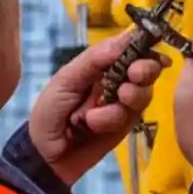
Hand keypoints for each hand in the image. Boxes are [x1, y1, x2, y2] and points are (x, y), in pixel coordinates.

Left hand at [30, 32, 167, 185]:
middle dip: (146, 69)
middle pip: (146, 68)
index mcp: (101, 64)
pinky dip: (113, 119)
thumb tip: (126, 38)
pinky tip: (93, 125)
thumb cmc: (50, 111)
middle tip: (135, 74)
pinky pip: (131, 117)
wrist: (45, 156)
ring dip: (128, 97)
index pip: (128, 47)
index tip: (147, 47)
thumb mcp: (65, 80)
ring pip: (143, 93)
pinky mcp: (126, 126)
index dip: (142, 45)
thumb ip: (93, 60)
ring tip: (103, 107)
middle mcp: (117, 80)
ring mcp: (123, 104)